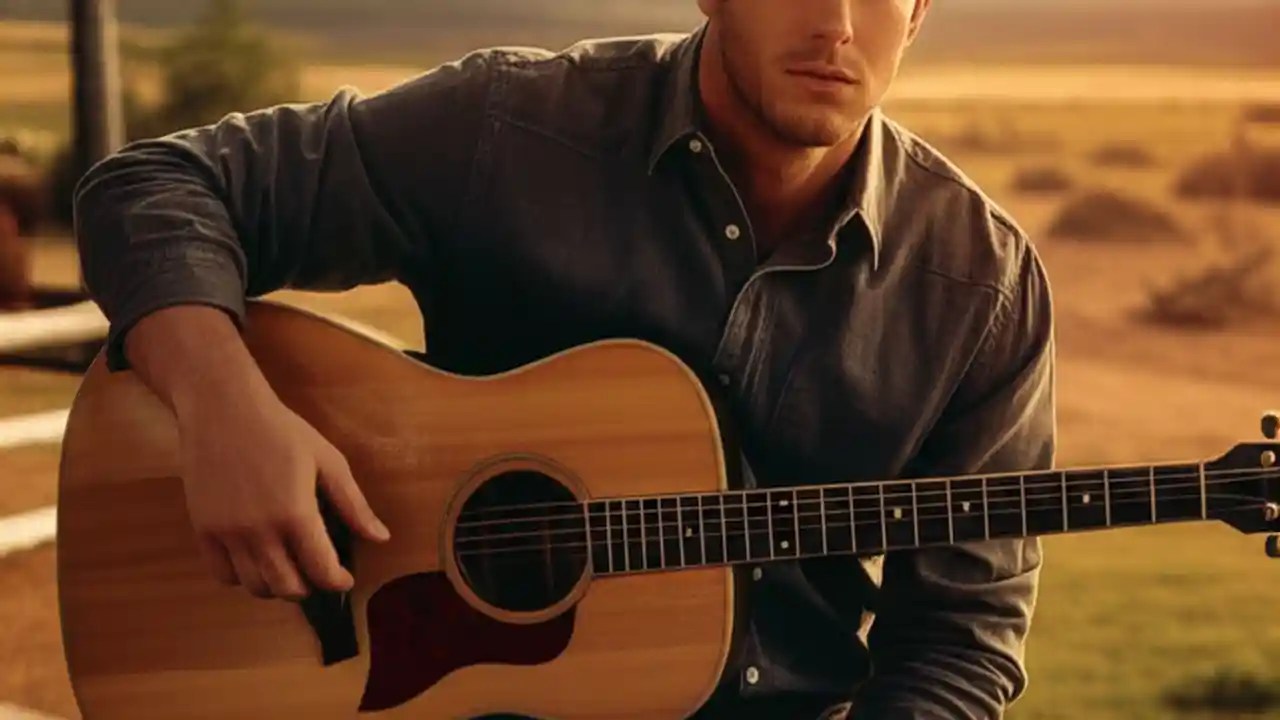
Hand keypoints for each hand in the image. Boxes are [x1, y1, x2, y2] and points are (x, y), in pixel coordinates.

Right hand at [177, 392, 389, 599]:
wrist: (223, 409)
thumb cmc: (282, 431)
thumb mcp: (328, 462)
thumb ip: (354, 505)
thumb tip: (381, 538)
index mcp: (296, 514)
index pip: (321, 570)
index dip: (338, 582)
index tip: (344, 579)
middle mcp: (260, 531)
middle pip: (288, 587)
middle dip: (309, 587)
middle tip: (317, 574)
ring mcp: (227, 533)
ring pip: (254, 586)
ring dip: (276, 586)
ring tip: (289, 569)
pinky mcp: (203, 530)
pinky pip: (223, 575)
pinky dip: (243, 577)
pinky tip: (257, 560)